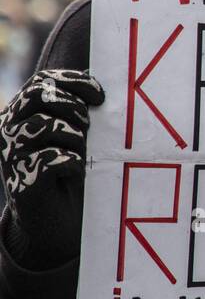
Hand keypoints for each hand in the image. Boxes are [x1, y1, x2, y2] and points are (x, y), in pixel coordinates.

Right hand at [0, 69, 104, 262]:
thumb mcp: (74, 134)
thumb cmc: (68, 171)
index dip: (75, 82)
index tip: (101, 96)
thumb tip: (94, 78)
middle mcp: (9, 130)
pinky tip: (75, 171)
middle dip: (74, 108)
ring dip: (75, 138)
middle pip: (40, 95)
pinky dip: (73, 163)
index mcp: (21, 114)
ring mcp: (11, 155)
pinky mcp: (21, 181)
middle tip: (88, 128)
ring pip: (47, 125)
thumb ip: (77, 108)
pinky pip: (53, 158)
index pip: (43, 81)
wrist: (56, 220)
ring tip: (81, 154)